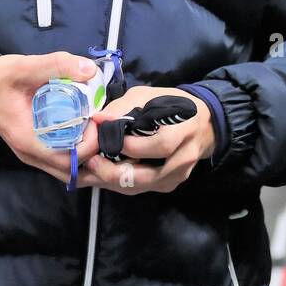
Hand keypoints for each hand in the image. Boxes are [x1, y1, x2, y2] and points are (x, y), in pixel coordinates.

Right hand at [0, 51, 104, 183]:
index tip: (94, 119)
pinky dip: (77, 154)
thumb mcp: (23, 66)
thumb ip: (55, 65)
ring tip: (95, 130)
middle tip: (98, 124)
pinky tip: (85, 132)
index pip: (66, 159)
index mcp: (28, 140)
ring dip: (87, 157)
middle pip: (70, 171)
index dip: (88, 144)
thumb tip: (89, 70)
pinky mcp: (35, 149)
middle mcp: (30, 154)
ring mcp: (32, 154)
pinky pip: (60, 161)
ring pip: (66, 170)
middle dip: (92, 153)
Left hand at [73, 85, 214, 194]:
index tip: (101, 142)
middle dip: (110, 171)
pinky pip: (137, 189)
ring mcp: (175, 177)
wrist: (202, 125)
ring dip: (107, 180)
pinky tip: (96, 175)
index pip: (161, 146)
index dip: (132, 147)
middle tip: (86, 162)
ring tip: (82, 172)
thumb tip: (97, 120)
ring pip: (138, 187)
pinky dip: (114, 183)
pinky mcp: (167, 186)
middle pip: (146, 176)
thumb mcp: (149, 96)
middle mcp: (182, 160)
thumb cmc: (172, 105)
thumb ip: (123, 108)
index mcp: (183, 132)